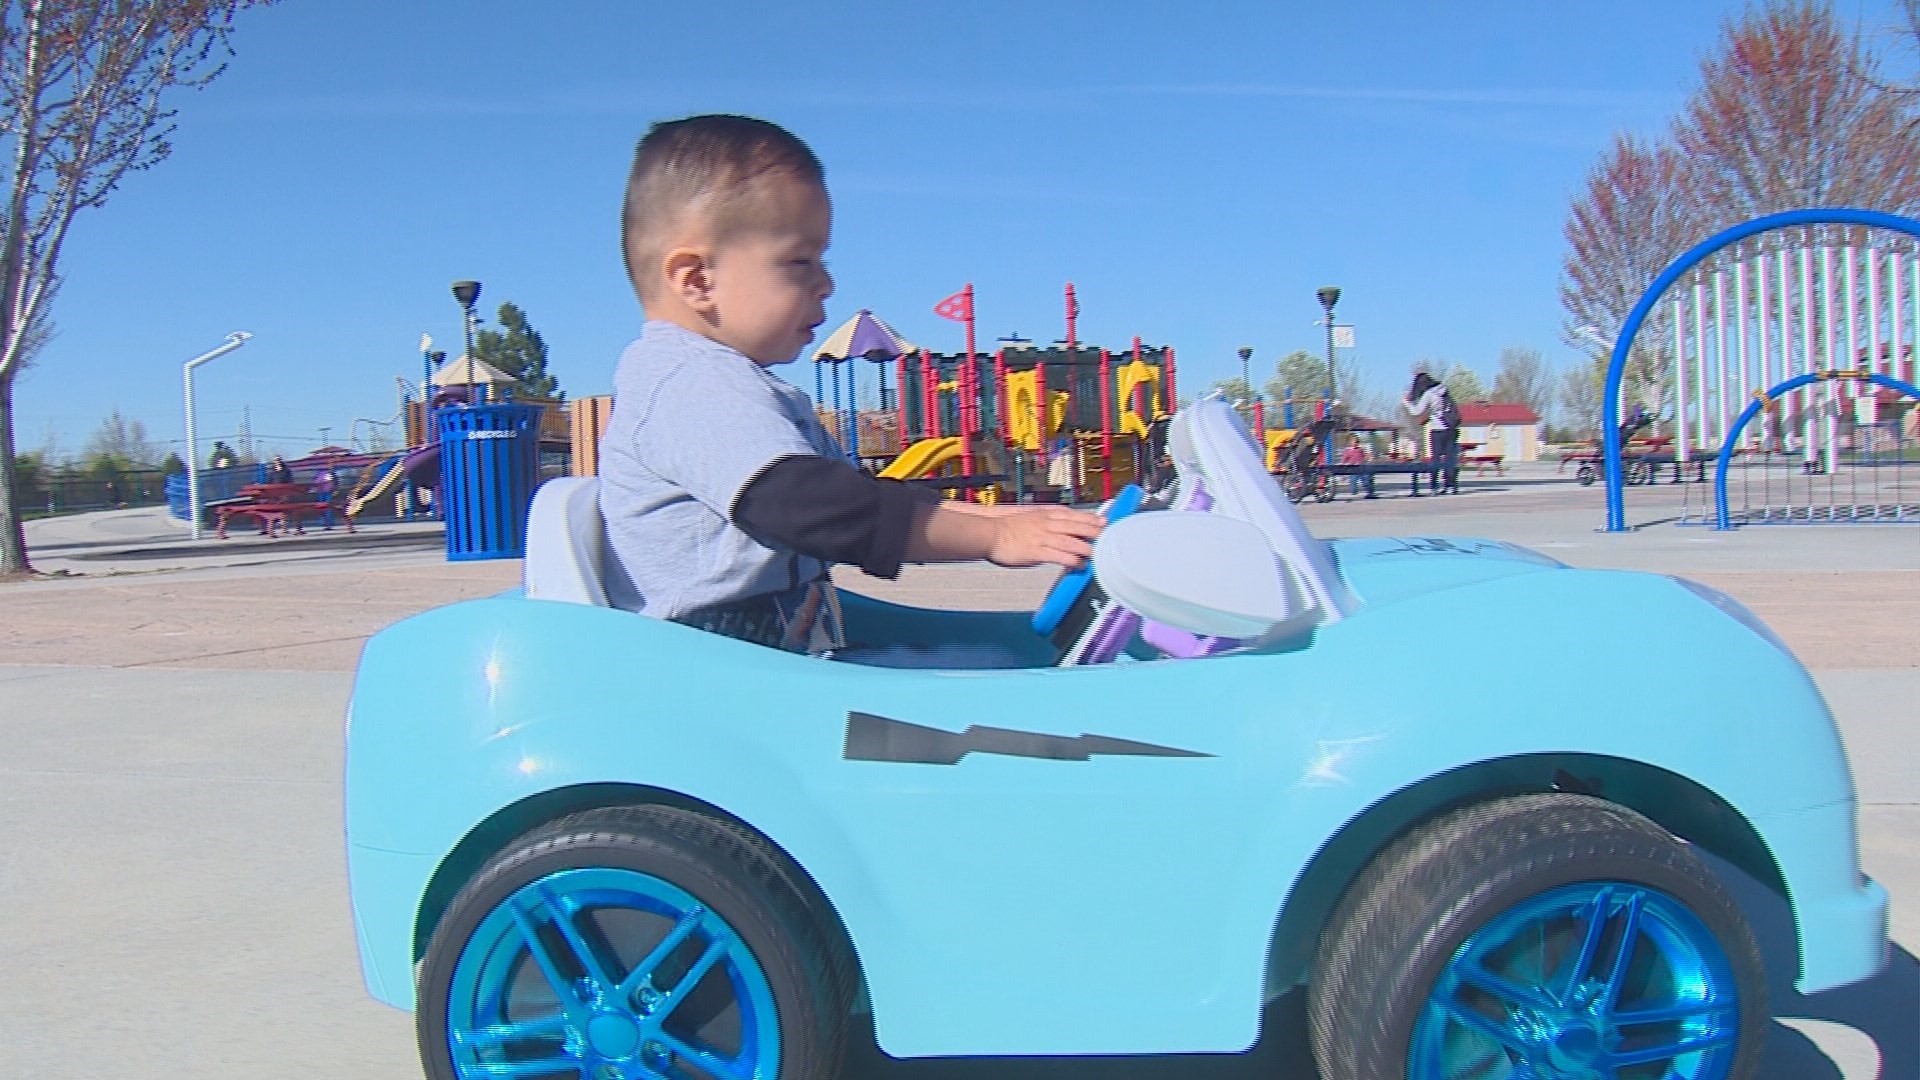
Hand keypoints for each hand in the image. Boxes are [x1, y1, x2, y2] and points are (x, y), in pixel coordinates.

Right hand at [984, 506, 1103, 568]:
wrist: (989, 533)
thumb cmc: (1007, 528)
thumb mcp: (1031, 517)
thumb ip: (1047, 521)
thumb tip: (1060, 526)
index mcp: (1046, 514)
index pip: (1074, 514)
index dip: (1091, 518)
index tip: (1103, 522)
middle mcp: (1047, 524)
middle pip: (1077, 526)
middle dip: (1095, 532)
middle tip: (1108, 538)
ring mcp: (1042, 537)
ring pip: (1072, 541)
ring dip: (1087, 548)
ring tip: (1098, 555)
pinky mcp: (1037, 551)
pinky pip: (1059, 556)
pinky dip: (1071, 560)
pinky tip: (1079, 565)